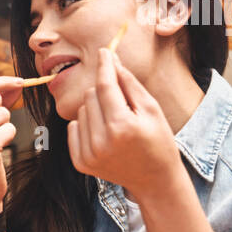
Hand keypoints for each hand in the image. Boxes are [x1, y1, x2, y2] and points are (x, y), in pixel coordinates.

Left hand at [67, 47, 183, 200]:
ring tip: (115, 122)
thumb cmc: (158, 141)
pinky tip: (104, 134)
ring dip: (95, 109)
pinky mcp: (79, 162)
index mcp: (122, 127)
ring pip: (80, 111)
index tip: (104, 52)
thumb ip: (129, 84)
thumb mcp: (151, 109)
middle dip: (104, 91)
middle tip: (121, 102)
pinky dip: (86, 125)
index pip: (105, 86)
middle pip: (90, 96)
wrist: (154, 179)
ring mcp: (88, 154)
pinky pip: (73, 127)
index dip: (104, 66)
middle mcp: (101, 142)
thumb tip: (111, 61)